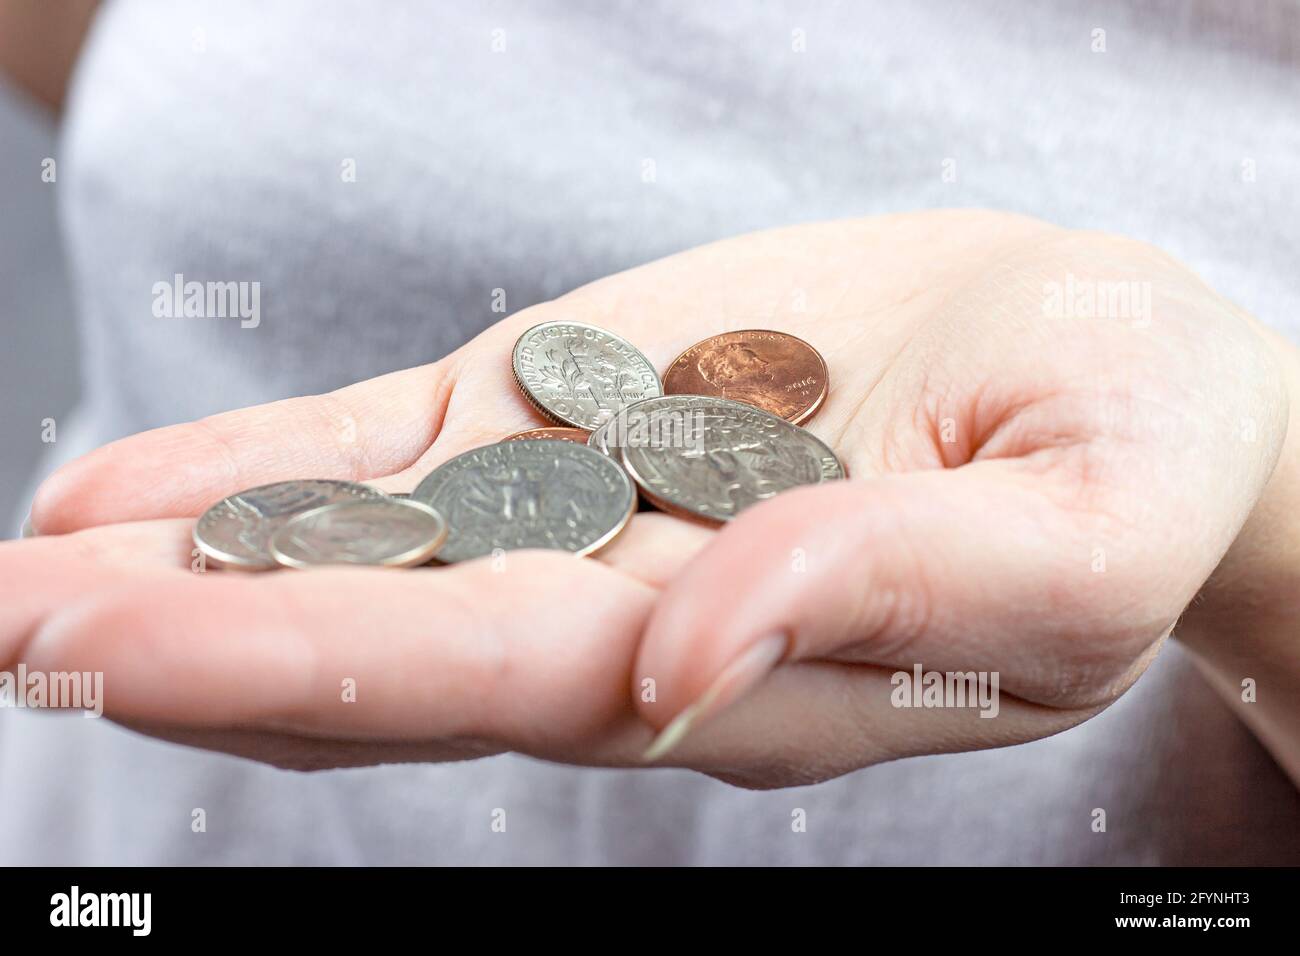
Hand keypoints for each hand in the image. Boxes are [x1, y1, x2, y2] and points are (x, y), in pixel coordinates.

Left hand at [14, 211, 1289, 784]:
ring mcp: (594, 511)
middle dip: (195, 642)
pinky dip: (259, 471)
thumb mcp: (1070, 525)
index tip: (140, 654)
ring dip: (185, 565)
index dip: (338, 671)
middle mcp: (644, 610)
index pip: (523, 684)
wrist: (1106, 364)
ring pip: (367, 553)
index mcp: (754, 664)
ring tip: (16, 577)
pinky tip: (119, 498)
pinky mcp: (577, 418)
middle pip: (399, 640)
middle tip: (8, 633)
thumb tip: (689, 658)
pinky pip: (398, 453)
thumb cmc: (1122, 445)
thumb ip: (892, 593)